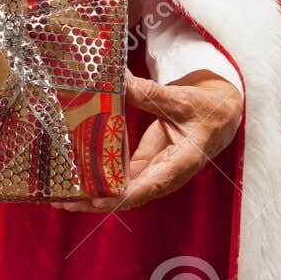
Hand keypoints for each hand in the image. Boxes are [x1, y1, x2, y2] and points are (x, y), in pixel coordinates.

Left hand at [50, 67, 241, 212]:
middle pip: (128, 196)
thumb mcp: (180, 99)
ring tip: (60, 195)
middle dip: (95, 201)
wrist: (220, 116)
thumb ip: (148, 93)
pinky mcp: (145, 165)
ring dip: (93, 194)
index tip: (96, 202)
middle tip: (63, 201)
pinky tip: (77, 177)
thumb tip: (116, 78)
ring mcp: (154, 172)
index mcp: (182, 162)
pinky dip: (100, 179)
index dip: (122, 196)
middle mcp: (166, 175)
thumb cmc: (207, 110)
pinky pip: (121, 177)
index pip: (150, 185)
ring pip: (122, 190)